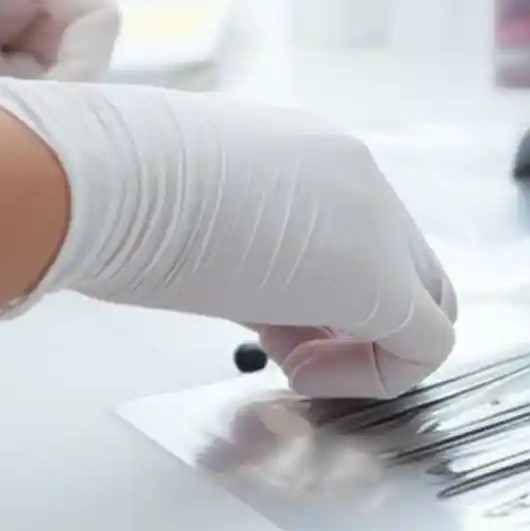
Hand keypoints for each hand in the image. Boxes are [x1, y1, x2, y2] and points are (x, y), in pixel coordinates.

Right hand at [0, 78, 458, 399]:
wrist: (102, 178)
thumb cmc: (115, 191)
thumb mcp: (193, 211)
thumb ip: (247, 246)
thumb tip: (250, 291)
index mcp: (312, 153)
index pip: (361, 234)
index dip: (326, 294)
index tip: (270, 319)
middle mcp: (358, 177)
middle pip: (409, 268)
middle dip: (358, 324)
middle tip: (292, 351)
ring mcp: (376, 222)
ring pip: (427, 303)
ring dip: (365, 351)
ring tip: (290, 361)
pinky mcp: (377, 279)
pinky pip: (425, 345)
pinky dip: (376, 377)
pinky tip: (303, 374)